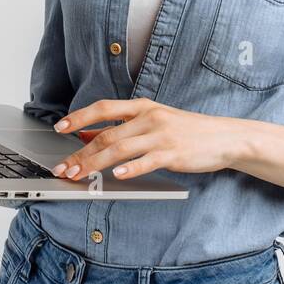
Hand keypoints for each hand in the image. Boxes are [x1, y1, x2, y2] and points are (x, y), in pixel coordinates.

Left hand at [50, 97, 244, 181]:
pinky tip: (116, 176)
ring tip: (79, 175)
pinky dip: (129, 169)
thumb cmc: (186, 131)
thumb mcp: (154, 121)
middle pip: (107, 134)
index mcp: (143, 107)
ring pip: (120, 149)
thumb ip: (124, 127)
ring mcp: (161, 136)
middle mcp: (149, 118)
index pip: (104, 107)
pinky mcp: (172, 154)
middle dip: (81, 152)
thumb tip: (89, 134)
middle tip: (64, 167)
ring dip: (95, 163)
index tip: (60, 127)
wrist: (223, 137)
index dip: (80, 117)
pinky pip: (146, 161)